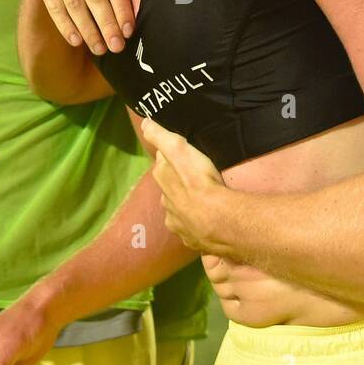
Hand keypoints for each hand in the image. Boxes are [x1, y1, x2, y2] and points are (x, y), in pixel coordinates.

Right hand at [28, 0, 134, 54]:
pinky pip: (55, 7)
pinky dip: (66, 26)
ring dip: (88, 31)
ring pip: (74, 5)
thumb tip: (145, 1)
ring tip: (99, 49)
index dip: (122, 10)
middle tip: (116, 47)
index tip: (128, 32)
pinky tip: (77, 41)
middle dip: (107, 25)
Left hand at [140, 118, 231, 253]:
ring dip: (189, 209)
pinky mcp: (194, 241)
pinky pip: (194, 231)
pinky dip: (199, 226)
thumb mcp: (178, 150)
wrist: (219, 220)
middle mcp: (166, 206)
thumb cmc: (199, 182)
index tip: (183, 157)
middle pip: (171, 192)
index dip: (172, 162)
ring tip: (205, 204)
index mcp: (163, 184)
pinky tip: (209, 223)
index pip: (163, 169)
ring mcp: (180, 226)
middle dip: (179, 188)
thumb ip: (160, 137)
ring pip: (181, 214)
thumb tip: (144, 123)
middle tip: (197, 181)